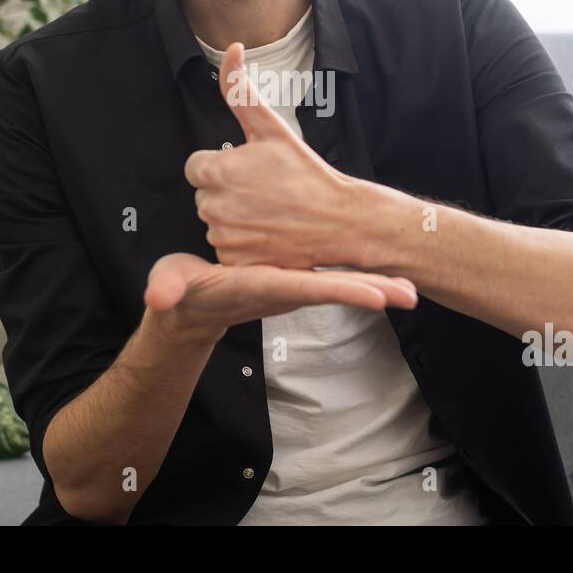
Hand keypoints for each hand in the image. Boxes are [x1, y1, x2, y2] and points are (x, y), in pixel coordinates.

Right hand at [142, 252, 416, 345]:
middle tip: (411, 294)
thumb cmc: (179, 294)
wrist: (188, 306)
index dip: (339, 290)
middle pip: (333, 290)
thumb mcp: (169, 289)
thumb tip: (159, 297)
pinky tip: (383, 266)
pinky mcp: (292, 276)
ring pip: (338, 283)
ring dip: (374, 283)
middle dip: (371, 292)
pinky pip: (329, 273)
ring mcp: (290, 284)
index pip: (304, 289)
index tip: (374, 296)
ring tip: (413, 286)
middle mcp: (282, 288)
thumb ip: (166, 290)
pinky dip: (357, 272)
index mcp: (258, 286)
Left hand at [185, 42, 363, 268]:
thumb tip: (231, 48)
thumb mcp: (272, 128)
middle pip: (204, 196)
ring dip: (235, 219)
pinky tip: (268, 236)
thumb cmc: (306, 173)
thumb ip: (240, 89)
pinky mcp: (234, 263)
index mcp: (217, 170)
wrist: (340, 221)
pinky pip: (225, 250)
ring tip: (270, 214)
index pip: (196, 167)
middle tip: (265, 193)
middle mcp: (214, 205)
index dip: (223, 168)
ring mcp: (224, 237)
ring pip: (214, 223)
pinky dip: (242, 246)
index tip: (250, 173)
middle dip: (228, 193)